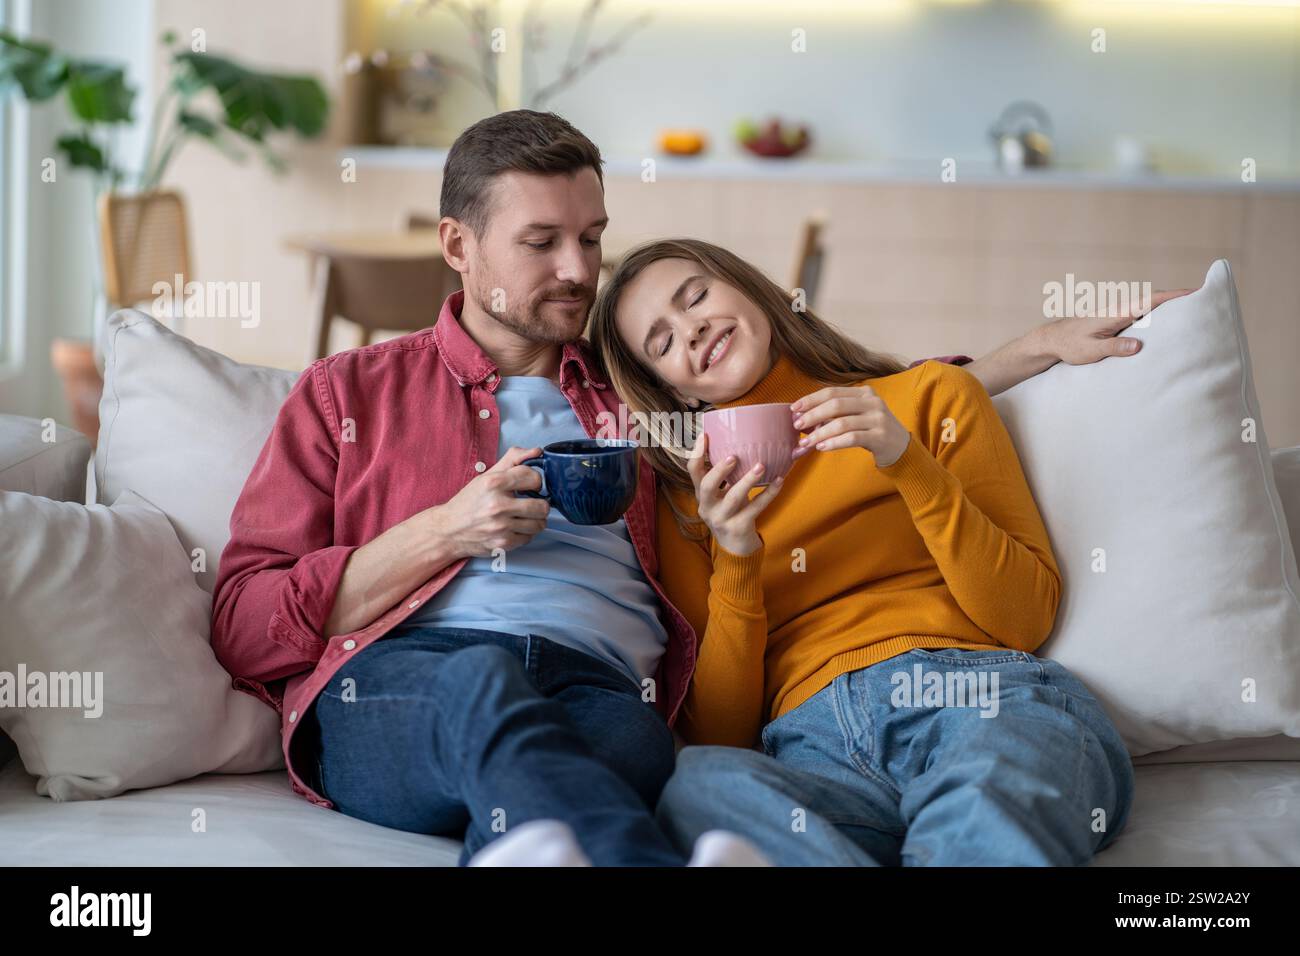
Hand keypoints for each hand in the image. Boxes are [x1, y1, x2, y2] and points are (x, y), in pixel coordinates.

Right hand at [423, 445, 549, 558]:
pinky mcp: (503, 543)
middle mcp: (497, 505)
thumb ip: (513, 460)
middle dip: (540, 503)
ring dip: (536, 519)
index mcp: (493, 483)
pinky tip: (516, 526)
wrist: (448, 529)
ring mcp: (501, 526)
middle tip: (532, 502)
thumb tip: (537, 451)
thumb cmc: (468, 502)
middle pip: (541, 505)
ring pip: (539, 523)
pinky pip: (529, 537)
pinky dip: (526, 532)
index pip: (532, 477)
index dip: (536, 481)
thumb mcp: (487, 476)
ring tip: (525, 515)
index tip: (531, 485)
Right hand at [688, 432, 783, 555]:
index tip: (704, 435)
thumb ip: (725, 478)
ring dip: (748, 480)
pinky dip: (768, 493)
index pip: (692, 472)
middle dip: (720, 470)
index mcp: (702, 496)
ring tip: (761, 466)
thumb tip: (739, 444)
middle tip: (734, 456)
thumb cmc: (731, 514)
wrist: (735, 548)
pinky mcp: (739, 528)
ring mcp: (722, 519)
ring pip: (733, 498)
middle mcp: (708, 507)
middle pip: (707, 486)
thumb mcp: (722, 496)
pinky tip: (779, 481)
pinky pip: (755, 508)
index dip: (697, 454)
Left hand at [790, 385, 910, 466]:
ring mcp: (878, 418)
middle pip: (835, 405)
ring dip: (820, 433)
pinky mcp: (880, 436)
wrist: (900, 447)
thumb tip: (803, 417)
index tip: (794, 409)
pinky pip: (852, 438)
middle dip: (813, 415)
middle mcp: (872, 402)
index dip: (811, 399)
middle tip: (797, 425)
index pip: (832, 392)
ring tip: (806, 442)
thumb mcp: (856, 416)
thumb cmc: (871, 430)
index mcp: (864, 392)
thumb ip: (835, 414)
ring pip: (842, 423)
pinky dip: (834, 442)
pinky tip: (822, 447)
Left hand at [1041, 287, 1196, 365]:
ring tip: (1196, 311)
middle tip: (1207, 299)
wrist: (1052, 339)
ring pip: (1151, 308)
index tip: (1197, 292)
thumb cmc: (1069, 345)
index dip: (1175, 296)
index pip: (1151, 300)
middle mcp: (1121, 309)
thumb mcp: (1090, 351)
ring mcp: (1120, 314)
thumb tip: (1139, 346)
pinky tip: (1170, 324)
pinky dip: (1159, 316)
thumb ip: (1114, 347)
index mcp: (1117, 312)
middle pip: (1156, 300)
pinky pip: (1143, 316)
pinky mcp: (1118, 321)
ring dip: (1171, 307)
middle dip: (1180, 298)